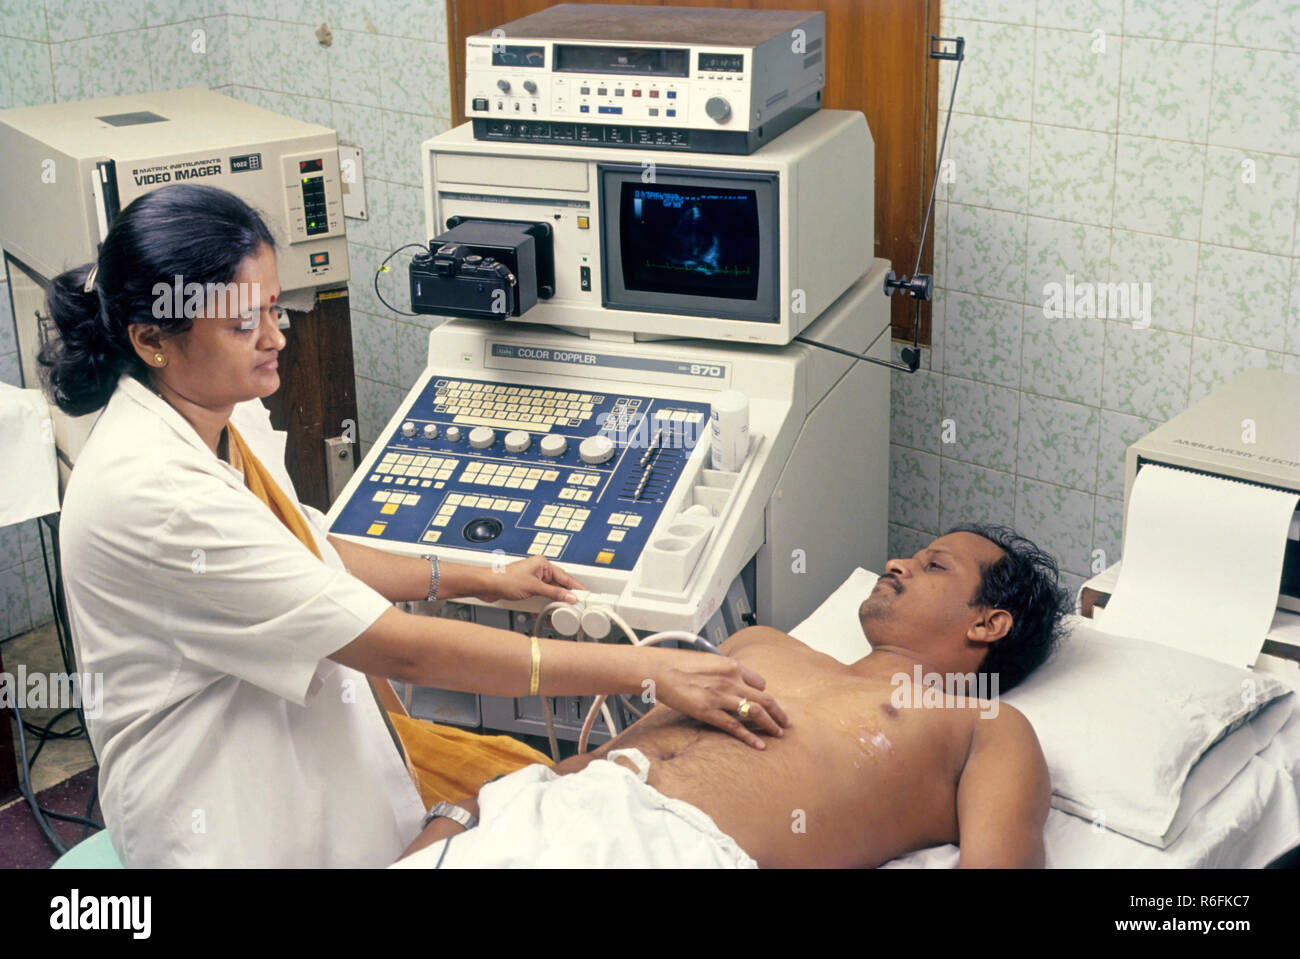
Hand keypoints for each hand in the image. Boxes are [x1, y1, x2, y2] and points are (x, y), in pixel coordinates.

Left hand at [474, 555, 584, 603]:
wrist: (486, 586)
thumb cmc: (504, 579)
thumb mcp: (534, 587)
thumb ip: (553, 593)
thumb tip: (569, 596)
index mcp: (543, 564)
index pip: (565, 577)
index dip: (575, 587)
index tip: (585, 595)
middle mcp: (539, 572)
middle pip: (558, 587)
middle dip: (564, 599)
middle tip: (574, 607)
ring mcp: (533, 581)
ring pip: (549, 595)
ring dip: (553, 605)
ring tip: (560, 614)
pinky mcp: (527, 591)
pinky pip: (540, 600)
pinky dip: (543, 608)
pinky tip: (546, 615)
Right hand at [646, 648, 790, 748]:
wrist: (660, 669)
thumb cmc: (678, 663)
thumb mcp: (707, 660)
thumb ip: (721, 671)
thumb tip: (726, 679)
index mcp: (731, 665)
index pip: (759, 682)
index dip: (765, 694)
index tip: (767, 703)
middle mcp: (731, 680)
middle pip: (765, 698)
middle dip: (779, 712)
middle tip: (787, 722)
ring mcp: (721, 697)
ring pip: (756, 712)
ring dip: (771, 724)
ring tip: (779, 734)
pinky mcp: (709, 712)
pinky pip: (735, 727)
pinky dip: (750, 737)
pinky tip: (760, 745)